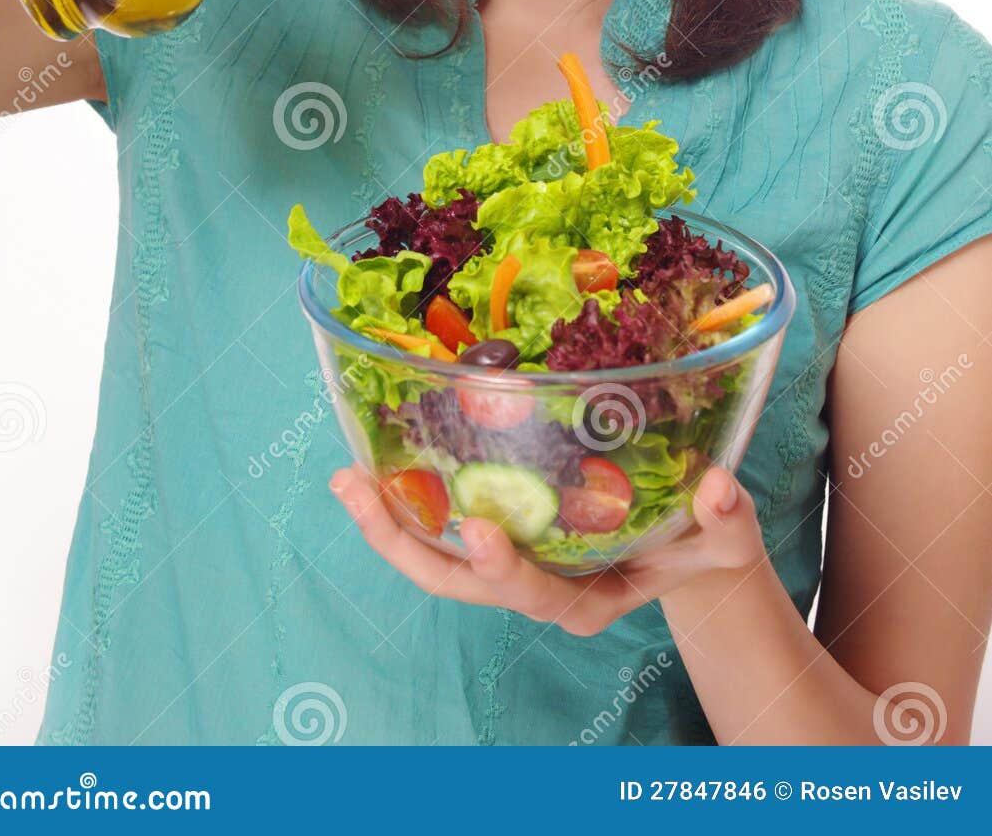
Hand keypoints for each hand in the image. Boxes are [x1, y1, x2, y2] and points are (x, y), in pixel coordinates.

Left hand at [331, 463, 765, 635]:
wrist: (692, 543)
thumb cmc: (706, 539)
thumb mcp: (726, 536)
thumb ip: (726, 518)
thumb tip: (718, 487)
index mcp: (590, 600)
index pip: (542, 596)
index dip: (507, 571)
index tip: (481, 533)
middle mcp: (542, 591)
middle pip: (464, 585)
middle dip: (409, 546)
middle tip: (365, 497)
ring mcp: (516, 566)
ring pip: (439, 563)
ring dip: (388, 525)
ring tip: (345, 482)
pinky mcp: (502, 535)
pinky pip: (445, 531)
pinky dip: (406, 505)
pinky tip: (371, 470)